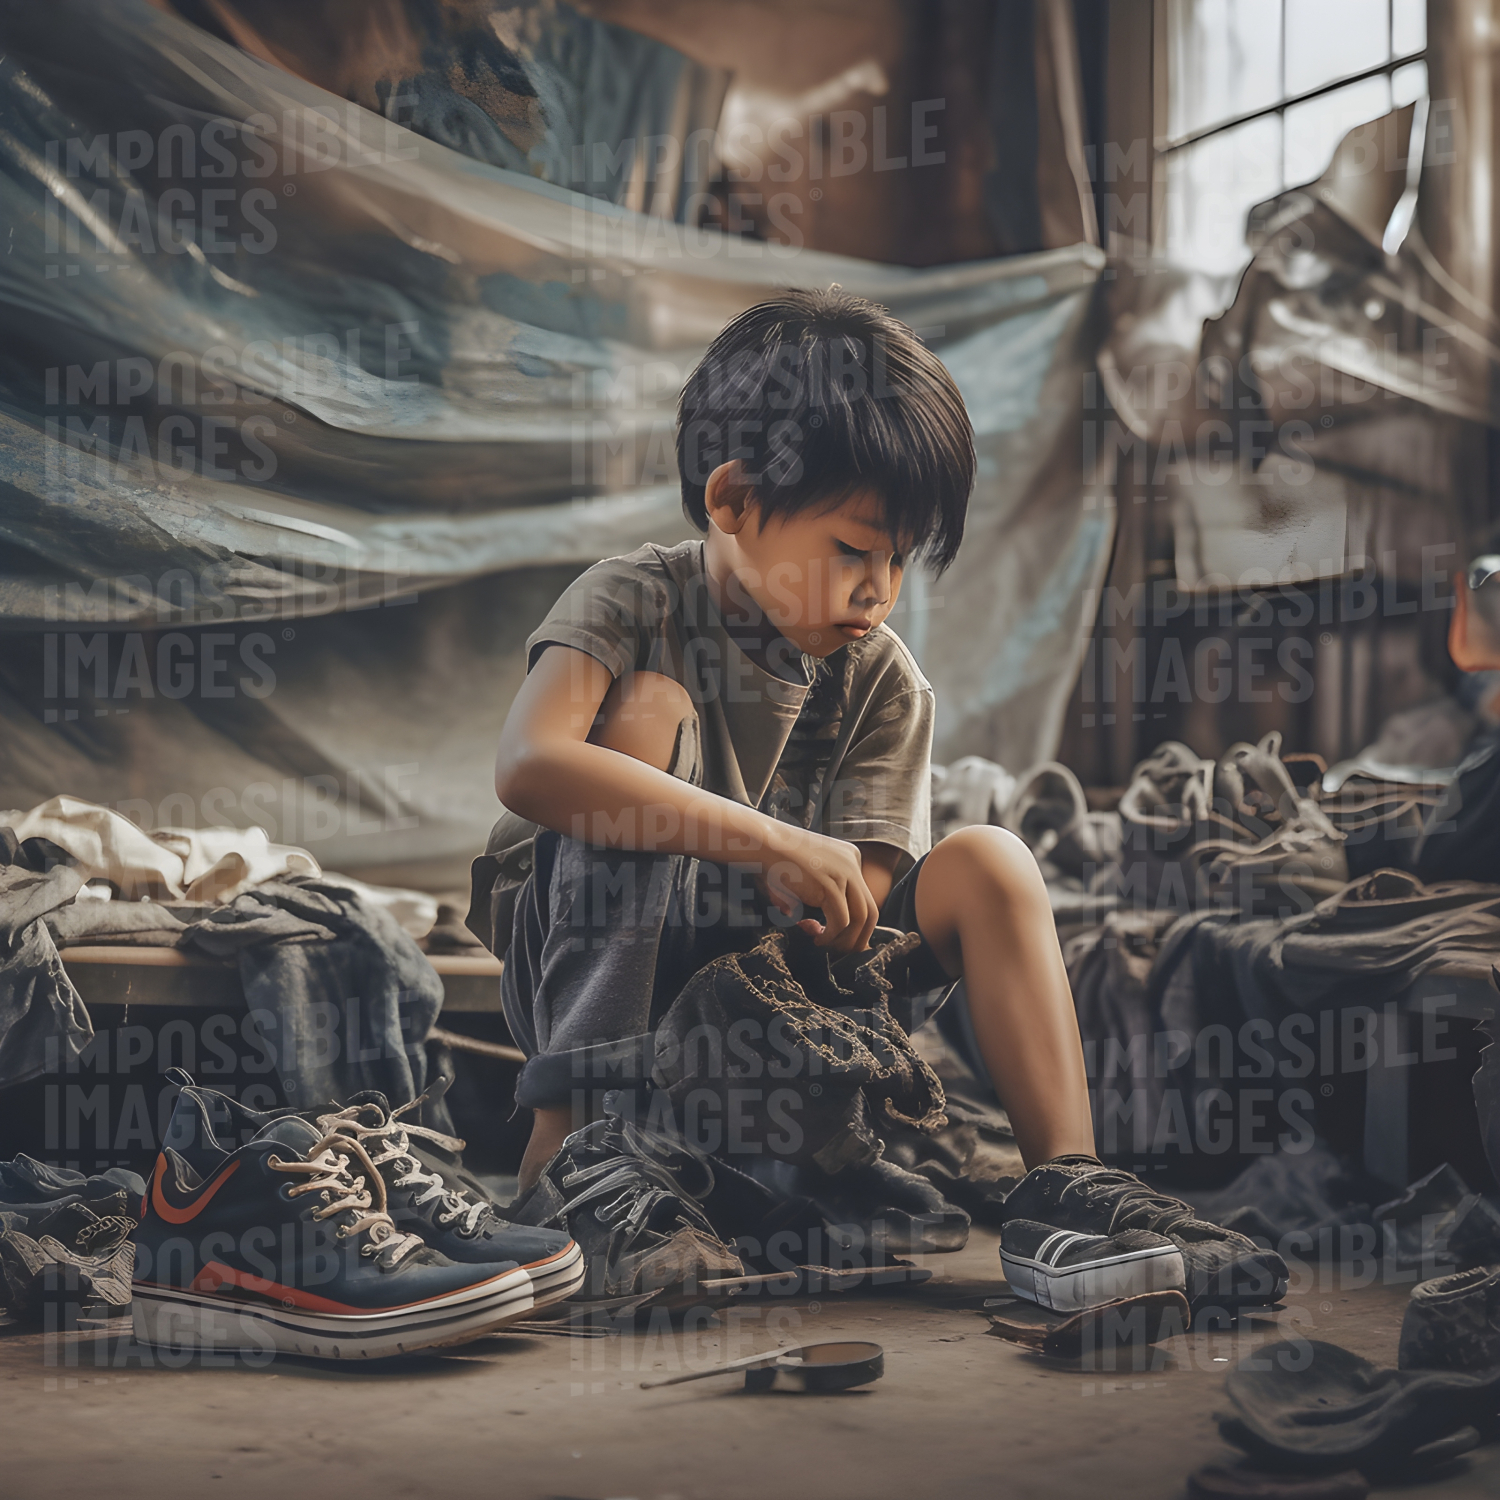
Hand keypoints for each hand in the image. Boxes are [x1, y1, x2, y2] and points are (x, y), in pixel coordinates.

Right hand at [761, 827, 878, 954]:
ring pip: (861, 918)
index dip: (856, 923)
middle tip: (844, 952)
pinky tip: (818, 939)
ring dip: (847, 940)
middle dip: (860, 937)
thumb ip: (811, 903)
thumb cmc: (772, 860)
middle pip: (870, 910)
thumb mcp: (801, 880)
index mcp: (849, 857)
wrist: (760, 842)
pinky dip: (831, 936)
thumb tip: (814, 930)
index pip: (862, 897)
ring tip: (828, 948)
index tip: (841, 938)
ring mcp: (844, 873)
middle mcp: (852, 863)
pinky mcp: (831, 885)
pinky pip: (841, 920)